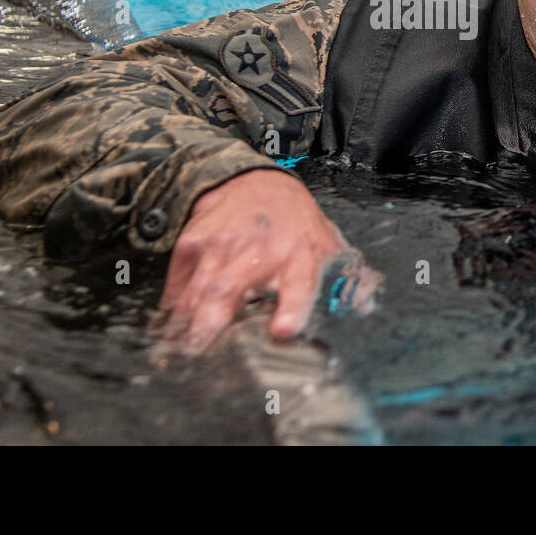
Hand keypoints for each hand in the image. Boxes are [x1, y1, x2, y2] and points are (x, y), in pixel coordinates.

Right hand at [151, 169, 381, 356]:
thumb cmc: (295, 222)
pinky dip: (171, 311)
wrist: (254, 180)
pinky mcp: (193, 243)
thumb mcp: (328, 244)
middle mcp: (257, 249)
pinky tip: (168, 332)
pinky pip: (178, 284)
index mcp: (298, 254)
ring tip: (180, 355)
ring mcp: (221, 245)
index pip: (297, 284)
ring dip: (186, 326)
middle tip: (202, 354)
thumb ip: (348, 278)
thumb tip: (368, 303)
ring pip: (199, 291)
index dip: (291, 309)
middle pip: (229, 291)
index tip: (282, 332)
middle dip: (212, 325)